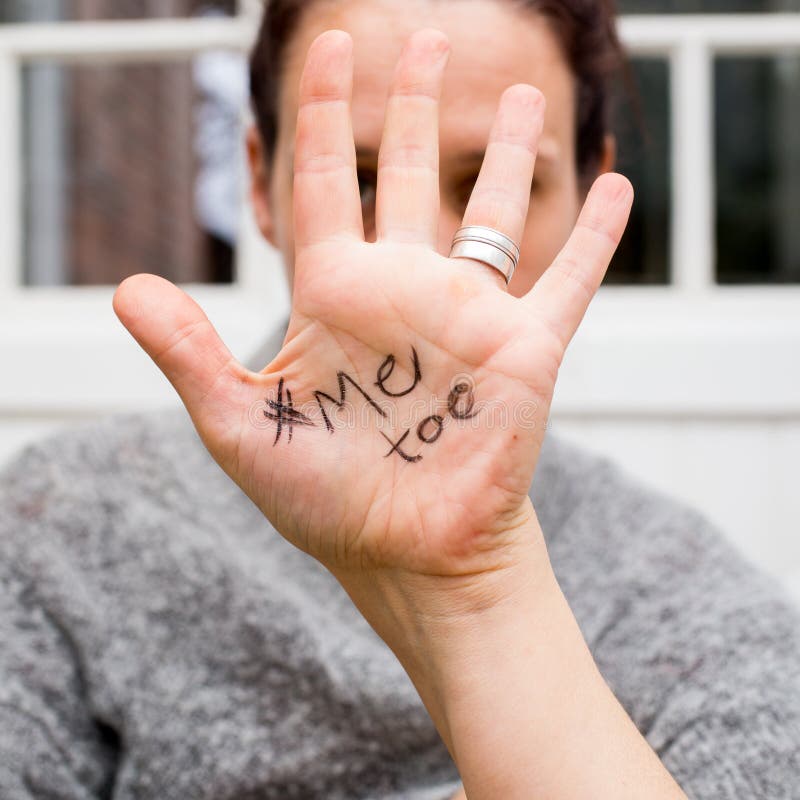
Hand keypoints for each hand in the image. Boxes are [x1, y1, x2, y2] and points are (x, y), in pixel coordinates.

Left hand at [113, 29, 631, 611]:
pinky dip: (597, 238)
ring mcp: (468, 316)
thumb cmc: (325, 501)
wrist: (405, 555)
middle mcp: (401, 291)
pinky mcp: (526, 352)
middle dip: (415, 104)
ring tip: (524, 96)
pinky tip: (620, 186)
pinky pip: (571, 281)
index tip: (329, 44)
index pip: (322, 180)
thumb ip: (190, 353)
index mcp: (334, 296)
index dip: (323, 110)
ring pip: (495, 212)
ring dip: (511, 153)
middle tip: (426, 36)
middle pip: (406, 174)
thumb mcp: (241, 426)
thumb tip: (127, 288)